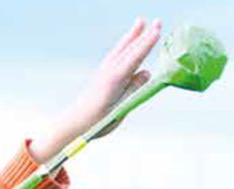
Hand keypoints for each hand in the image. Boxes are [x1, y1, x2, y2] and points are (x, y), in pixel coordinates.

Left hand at [29, 18, 162, 162]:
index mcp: (116, 78)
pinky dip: (124, 46)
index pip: (136, 56)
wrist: (76, 122)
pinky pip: (116, 54)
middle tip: (157, 21)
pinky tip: (126, 44)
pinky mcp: (102, 74)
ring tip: (140, 23)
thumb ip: (134, 88)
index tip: (158, 30)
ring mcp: (104, 71)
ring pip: (121, 49)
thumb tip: (146, 72)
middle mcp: (109, 70)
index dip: (148, 43)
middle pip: (129, 48)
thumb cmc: (98, 119)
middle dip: (144, 35)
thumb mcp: (121, 107)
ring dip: (132, 36)